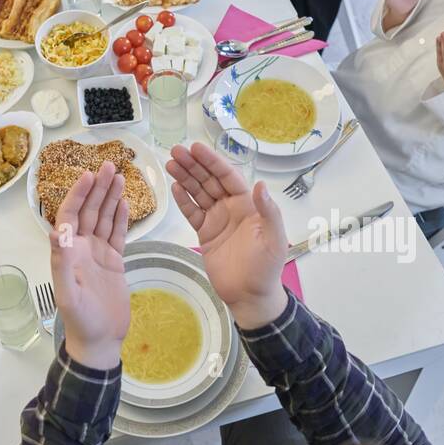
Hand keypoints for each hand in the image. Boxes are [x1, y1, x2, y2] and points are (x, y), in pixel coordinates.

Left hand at [50, 161, 129, 369]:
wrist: (100, 341)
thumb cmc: (82, 321)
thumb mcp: (69, 294)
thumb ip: (63, 264)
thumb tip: (56, 232)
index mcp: (68, 252)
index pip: (69, 214)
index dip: (78, 194)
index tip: (89, 176)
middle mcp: (81, 248)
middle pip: (88, 210)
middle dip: (97, 188)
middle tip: (110, 165)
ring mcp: (98, 254)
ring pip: (103, 218)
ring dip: (110, 197)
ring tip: (120, 175)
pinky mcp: (114, 262)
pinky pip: (117, 234)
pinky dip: (121, 218)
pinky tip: (125, 202)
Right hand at [167, 143, 288, 328]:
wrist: (250, 295)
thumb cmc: (266, 267)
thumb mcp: (273, 238)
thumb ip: (268, 211)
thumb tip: (260, 185)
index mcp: (248, 204)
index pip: (227, 176)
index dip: (212, 161)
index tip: (196, 148)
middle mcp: (231, 207)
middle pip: (209, 180)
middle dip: (194, 165)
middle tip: (176, 150)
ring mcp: (216, 219)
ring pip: (198, 193)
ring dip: (185, 177)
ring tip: (170, 163)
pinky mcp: (205, 233)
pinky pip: (192, 213)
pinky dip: (183, 200)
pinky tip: (174, 187)